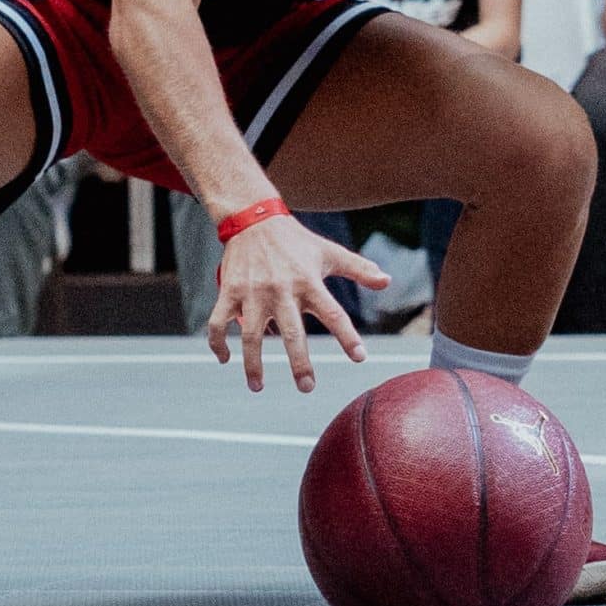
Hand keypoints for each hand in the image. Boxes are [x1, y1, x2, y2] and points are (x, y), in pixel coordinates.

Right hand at [207, 213, 391, 394]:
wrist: (253, 217)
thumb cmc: (296, 240)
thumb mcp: (328, 252)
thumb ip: (358, 269)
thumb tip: (387, 281)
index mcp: (308, 281)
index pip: (333, 312)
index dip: (347, 336)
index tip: (360, 358)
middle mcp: (281, 289)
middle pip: (292, 332)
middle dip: (299, 363)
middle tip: (307, 387)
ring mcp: (252, 292)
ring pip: (251, 335)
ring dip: (253, 363)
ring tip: (258, 386)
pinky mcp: (229, 292)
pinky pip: (218, 322)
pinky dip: (218, 343)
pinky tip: (225, 359)